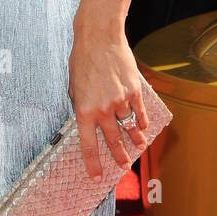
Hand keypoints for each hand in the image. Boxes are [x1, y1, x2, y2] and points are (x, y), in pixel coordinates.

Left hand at [67, 31, 148, 179]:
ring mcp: (120, 102)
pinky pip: (139, 113)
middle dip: (118, 156)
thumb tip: (88, 122)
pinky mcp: (134, 92)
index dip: (93, 164)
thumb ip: (81, 106)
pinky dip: (142, 122)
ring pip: (129, 129)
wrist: (99, 38)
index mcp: (84, 110)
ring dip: (134, 141)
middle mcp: (102, 110)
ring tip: (138, 147)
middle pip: (113, 141)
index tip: (96, 177)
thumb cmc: (82, 59)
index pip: (89, 145)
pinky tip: (143, 128)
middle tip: (122, 165)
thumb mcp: (73, 86)